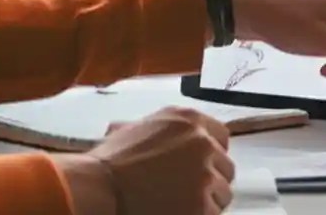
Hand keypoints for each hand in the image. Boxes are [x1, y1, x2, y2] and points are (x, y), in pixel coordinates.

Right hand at [58, 107, 234, 214]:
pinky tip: (178, 213)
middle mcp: (203, 143)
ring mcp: (205, 174)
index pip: (221, 136)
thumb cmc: (109, 162)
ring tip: (180, 205)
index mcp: (188, 120)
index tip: (204, 167)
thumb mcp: (134, 129)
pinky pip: (213, 213)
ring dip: (207, 201)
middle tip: (190, 193)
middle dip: (212, 180)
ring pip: (222, 193)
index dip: (212, 154)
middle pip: (225, 167)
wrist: (100, 188)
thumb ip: (158, 129)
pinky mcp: (203, 204)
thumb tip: (151, 133)